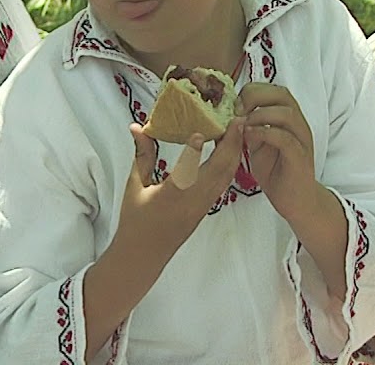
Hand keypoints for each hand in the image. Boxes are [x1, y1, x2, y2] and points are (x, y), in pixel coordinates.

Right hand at [113, 120, 245, 262]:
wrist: (144, 255)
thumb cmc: (135, 221)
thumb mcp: (134, 186)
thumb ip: (142, 155)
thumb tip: (137, 127)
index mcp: (170, 196)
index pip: (185, 172)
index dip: (193, 152)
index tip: (201, 132)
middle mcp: (192, 201)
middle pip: (219, 170)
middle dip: (231, 143)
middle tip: (238, 118)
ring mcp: (204, 205)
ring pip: (226, 176)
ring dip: (235, 152)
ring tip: (240, 128)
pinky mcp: (208, 207)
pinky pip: (224, 182)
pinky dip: (230, 163)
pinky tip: (231, 149)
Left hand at [236, 82, 318, 218]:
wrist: (295, 201)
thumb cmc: (276, 171)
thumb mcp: (257, 144)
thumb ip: (249, 127)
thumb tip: (230, 114)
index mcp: (288, 117)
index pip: (274, 90)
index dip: (252, 91)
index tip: (234, 104)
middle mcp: (299, 124)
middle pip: (282, 94)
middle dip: (255, 97)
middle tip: (237, 111)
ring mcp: (302, 140)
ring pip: (287, 113)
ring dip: (260, 115)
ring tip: (243, 126)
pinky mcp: (300, 157)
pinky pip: (286, 138)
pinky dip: (266, 133)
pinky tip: (250, 137)